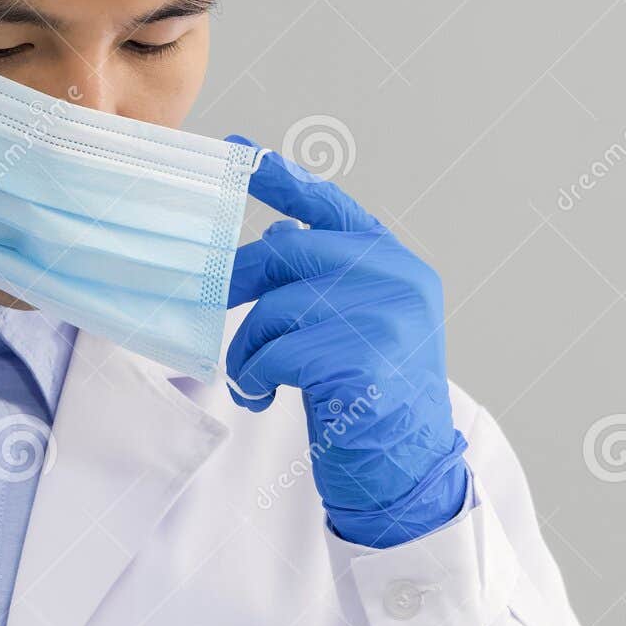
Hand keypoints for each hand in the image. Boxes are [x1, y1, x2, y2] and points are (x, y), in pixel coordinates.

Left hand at [226, 140, 467, 548]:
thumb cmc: (373, 396)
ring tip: (250, 378)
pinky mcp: (362, 361)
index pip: (330, 206)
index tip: (237, 154)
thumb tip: (272, 235)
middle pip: (286, 254)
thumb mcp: (357, 324)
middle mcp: (396, 279)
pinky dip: (255, 378)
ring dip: (245, 348)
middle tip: (215, 309)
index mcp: (396, 263)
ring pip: (274, 308)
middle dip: (237, 283)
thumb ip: (326, 277)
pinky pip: (277, 353)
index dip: (280, 178)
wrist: (410, 471)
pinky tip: (263, 398)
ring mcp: (384, 318)